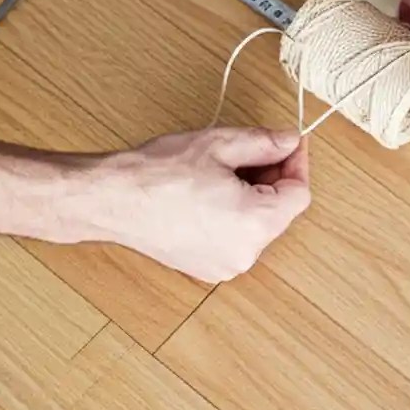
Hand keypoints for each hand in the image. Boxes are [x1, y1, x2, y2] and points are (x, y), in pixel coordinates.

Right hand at [81, 127, 310, 282]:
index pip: (299, 194)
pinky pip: (237, 238)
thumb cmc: (157, 174)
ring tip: (224, 170)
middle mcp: (246, 253)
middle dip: (273, 178)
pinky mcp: (207, 268)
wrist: (110, 200)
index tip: (288, 144)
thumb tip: (290, 141)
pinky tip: (211, 193)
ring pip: (259, 225)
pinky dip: (235, 215)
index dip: (296, 164)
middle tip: (254, 150)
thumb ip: (265, 144)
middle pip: (280, 212)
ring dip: (254, 196)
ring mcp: (225, 266)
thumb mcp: (220, 144)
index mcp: (255, 224)